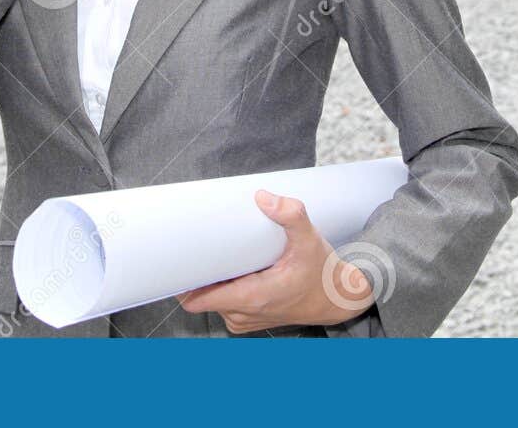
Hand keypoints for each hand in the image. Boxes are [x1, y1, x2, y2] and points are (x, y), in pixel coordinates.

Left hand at [176, 189, 377, 333]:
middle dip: (198, 273)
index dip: (183, 282)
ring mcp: (245, 320)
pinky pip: (223, 305)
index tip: (179, 259)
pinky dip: (223, 289)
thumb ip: (290, 216)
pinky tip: (231, 270)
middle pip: (200, 296)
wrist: (338, 299)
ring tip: (218, 255)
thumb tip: (263, 197)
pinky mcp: (249, 320)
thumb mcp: (310, 240)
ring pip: (211, 300)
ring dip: (212, 281)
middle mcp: (244, 314)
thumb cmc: (322, 273)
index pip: (198, 300)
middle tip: (200, 245)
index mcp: (253, 298)